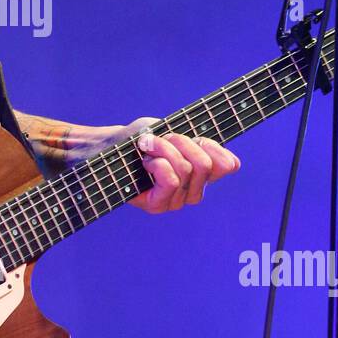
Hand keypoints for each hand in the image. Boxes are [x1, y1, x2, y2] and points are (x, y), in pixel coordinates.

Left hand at [121, 116, 240, 213]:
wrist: (104, 148)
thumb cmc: (136, 138)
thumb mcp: (168, 130)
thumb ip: (198, 143)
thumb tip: (232, 166)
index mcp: (201, 173)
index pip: (229, 165)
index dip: (211, 145)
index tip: (187, 135)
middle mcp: (193, 190)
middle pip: (206, 164)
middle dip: (180, 142)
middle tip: (158, 138)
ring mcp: (176, 201)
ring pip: (187, 169)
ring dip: (163, 149)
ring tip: (146, 148)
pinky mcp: (158, 206)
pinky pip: (172, 180)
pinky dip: (158, 163)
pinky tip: (144, 163)